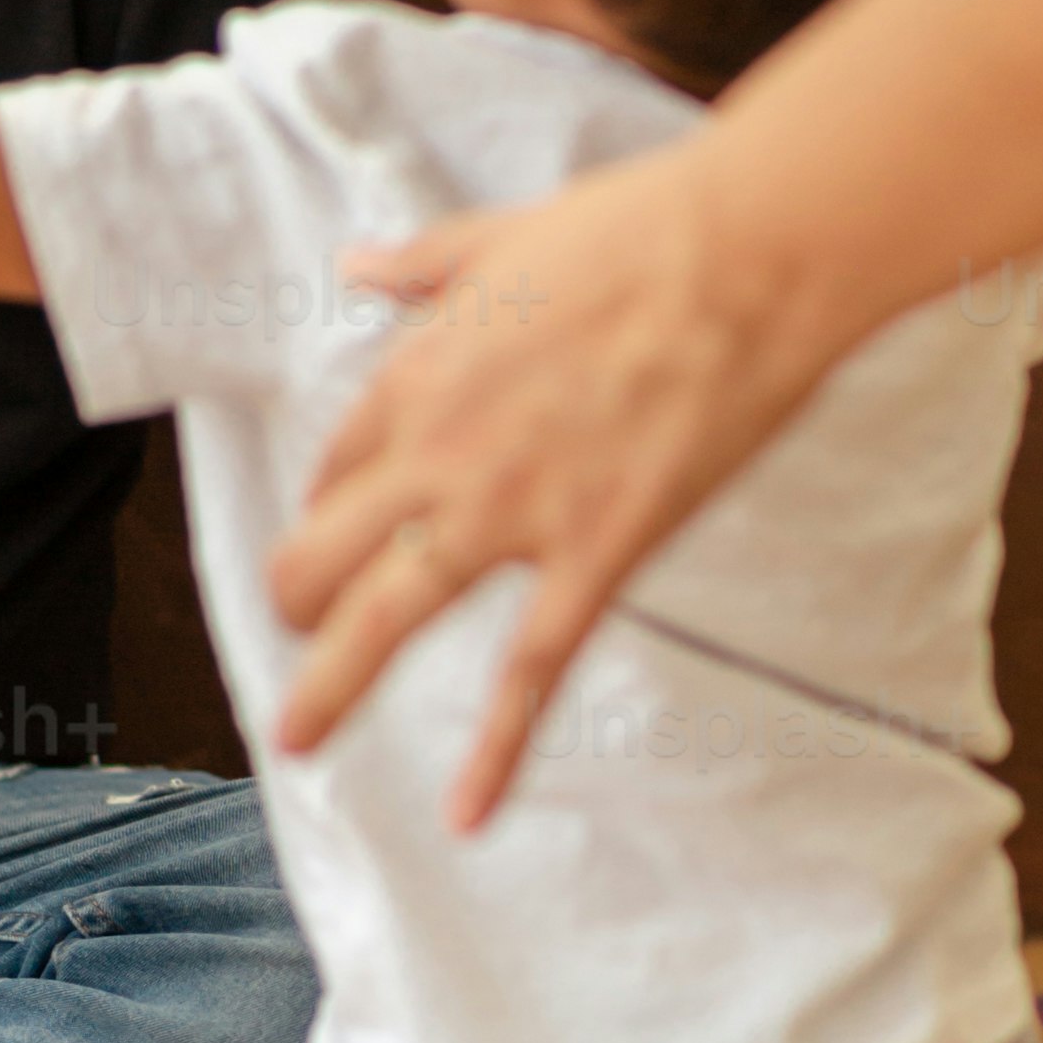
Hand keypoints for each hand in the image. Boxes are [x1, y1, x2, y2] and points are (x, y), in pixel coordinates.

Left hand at [267, 146, 829, 828]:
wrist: (745, 253)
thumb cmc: (634, 230)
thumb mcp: (498, 240)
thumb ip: (421, 266)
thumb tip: (358, 263)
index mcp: (419, 372)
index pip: (341, 463)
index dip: (331, 504)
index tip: (339, 525)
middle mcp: (441, 451)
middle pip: (327, 548)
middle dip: (300, 597)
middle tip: (297, 631)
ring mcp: (512, 511)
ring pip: (388, 615)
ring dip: (331, 684)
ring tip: (297, 736)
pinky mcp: (594, 555)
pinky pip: (529, 674)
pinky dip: (496, 751)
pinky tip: (468, 812)